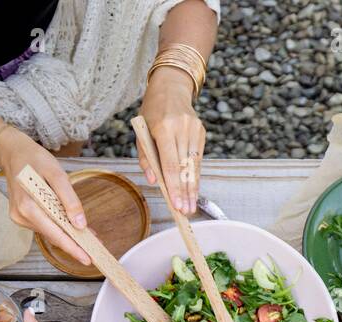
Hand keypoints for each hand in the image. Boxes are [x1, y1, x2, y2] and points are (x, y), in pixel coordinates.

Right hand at [0, 126, 90, 264]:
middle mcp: (21, 216)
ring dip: (68, 235)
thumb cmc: (34, 159)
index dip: (72, 248)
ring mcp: (20, 218)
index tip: (87, 259)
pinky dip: (59, 227)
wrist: (13, 153)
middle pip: (52, 236)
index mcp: (27, 207)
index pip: (54, 234)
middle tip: (95, 250)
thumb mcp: (56, 173)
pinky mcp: (23, 216)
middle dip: (74, 244)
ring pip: (50, 232)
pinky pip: (45, 225)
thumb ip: (69, 199)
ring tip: (89, 236)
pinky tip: (73, 226)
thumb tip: (80, 224)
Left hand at [138, 67, 205, 213]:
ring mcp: (194, 129)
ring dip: (193, 188)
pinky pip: (197, 158)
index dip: (174, 187)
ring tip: (191, 206)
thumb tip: (154, 181)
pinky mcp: (201, 132)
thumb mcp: (140, 133)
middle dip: (185, 193)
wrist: (170, 88)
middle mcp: (182, 128)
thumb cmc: (151, 113)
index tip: (176, 205)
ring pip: (194, 165)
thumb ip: (146, 158)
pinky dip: (194, 175)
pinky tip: (193, 190)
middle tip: (186, 212)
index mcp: (164, 128)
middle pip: (184, 168)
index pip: (170, 164)